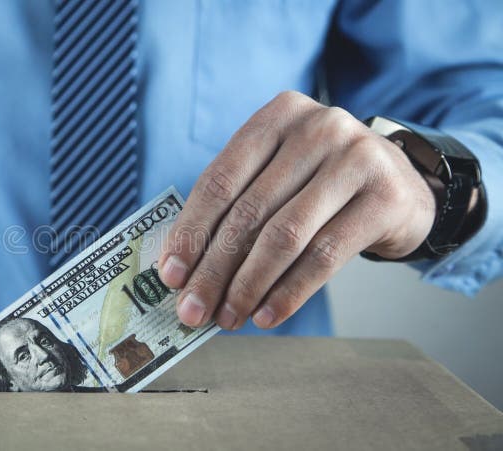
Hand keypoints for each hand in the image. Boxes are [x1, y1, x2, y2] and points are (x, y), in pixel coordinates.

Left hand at [159, 91, 435, 329]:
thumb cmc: (322, 185)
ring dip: (248, 286)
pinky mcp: (385, 197)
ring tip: (229, 317)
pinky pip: (324, 257)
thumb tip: (182, 268)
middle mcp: (318, 128)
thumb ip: (235, 207)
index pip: (219, 180)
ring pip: (285, 236)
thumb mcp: (278, 176)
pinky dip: (289, 292)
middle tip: (194, 309)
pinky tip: (267, 315)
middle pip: (249, 212)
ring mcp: (356, 158)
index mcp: (277, 116)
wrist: (403, 185)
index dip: (191, 232)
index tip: (171, 275)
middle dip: (214, 269)